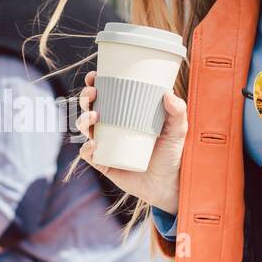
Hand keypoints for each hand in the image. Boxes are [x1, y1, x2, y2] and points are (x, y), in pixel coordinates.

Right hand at [75, 69, 185, 213]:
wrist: (167, 185)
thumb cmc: (171, 154)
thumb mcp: (178, 130)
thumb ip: (178, 111)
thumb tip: (168, 94)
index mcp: (124, 114)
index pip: (105, 95)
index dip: (94, 84)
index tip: (94, 77)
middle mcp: (110, 128)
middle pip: (89, 108)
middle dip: (85, 98)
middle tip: (93, 94)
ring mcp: (105, 145)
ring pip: (85, 128)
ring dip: (83, 120)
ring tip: (94, 116)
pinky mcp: (103, 163)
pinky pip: (88, 154)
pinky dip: (86, 148)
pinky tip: (94, 144)